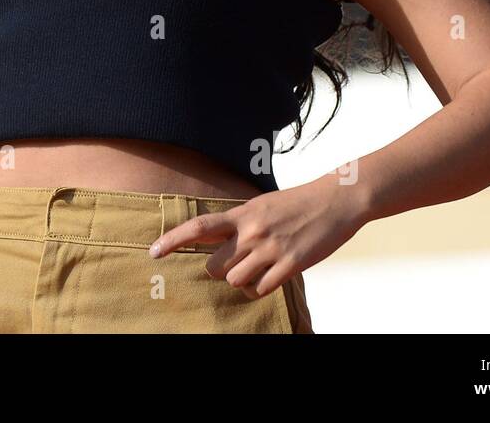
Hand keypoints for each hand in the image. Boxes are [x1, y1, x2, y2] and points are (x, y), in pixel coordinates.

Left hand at [148, 174, 366, 297]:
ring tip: (260, 269)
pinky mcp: (290, 264)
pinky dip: (262, 288)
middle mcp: (251, 231)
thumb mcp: (262, 205)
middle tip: (239, 263)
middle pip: (214, 267)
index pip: (198, 227)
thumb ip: (240, 222)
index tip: (153, 253)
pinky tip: (273, 277)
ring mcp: (270, 248)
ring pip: (235, 281)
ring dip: (243, 281)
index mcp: (242, 213)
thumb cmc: (297, 203)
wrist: (337, 200)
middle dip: (221, 270)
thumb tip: (217, 239)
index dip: (172, 240)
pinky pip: (261, 289)